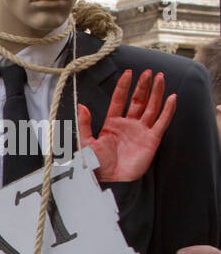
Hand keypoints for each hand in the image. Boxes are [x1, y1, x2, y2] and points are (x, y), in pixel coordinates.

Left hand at [77, 69, 175, 183]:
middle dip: (143, 86)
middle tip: (148, 72)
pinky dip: (168, 110)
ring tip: (160, 77)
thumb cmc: (95, 165)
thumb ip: (85, 124)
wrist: (109, 181)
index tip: (128, 72)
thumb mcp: (86, 143)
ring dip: (157, 93)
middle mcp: (128, 125)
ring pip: (151, 107)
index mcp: (112, 124)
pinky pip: (161, 122)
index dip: (124, 86)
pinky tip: (172, 98)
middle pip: (138, 101)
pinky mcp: (151, 139)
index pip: (120, 100)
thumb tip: (81, 105)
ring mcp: (141, 131)